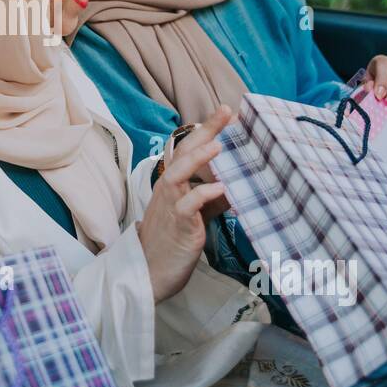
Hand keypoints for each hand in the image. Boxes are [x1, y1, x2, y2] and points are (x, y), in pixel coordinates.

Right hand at [138, 105, 233, 302]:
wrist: (150, 273)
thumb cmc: (172, 243)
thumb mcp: (195, 216)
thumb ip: (212, 199)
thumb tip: (237, 184)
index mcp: (172, 184)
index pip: (188, 149)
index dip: (206, 131)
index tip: (227, 113)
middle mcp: (169, 190)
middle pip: (183, 153)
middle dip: (205, 131)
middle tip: (226, 112)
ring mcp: (171, 206)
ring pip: (179, 174)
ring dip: (199, 158)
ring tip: (220, 145)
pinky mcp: (179, 226)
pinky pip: (187, 206)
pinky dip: (203, 195)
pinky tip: (222, 189)